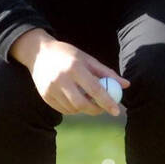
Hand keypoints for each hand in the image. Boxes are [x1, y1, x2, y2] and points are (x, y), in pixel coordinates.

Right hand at [11, 30, 129, 117]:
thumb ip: (106, 73)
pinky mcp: (45, 96)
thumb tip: (126, 85)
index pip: (94, 89)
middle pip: (82, 104)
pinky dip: (73, 108)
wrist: (39, 53)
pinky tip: (74, 99)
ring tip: (86, 98)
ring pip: (73, 109)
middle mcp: (61, 79)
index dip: (107, 101)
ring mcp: (51, 89)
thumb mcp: (88, 59)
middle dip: (95, 110)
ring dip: (84, 108)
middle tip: (103, 109)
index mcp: (74, 67)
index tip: (117, 111)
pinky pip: (63, 110)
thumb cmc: (69, 55)